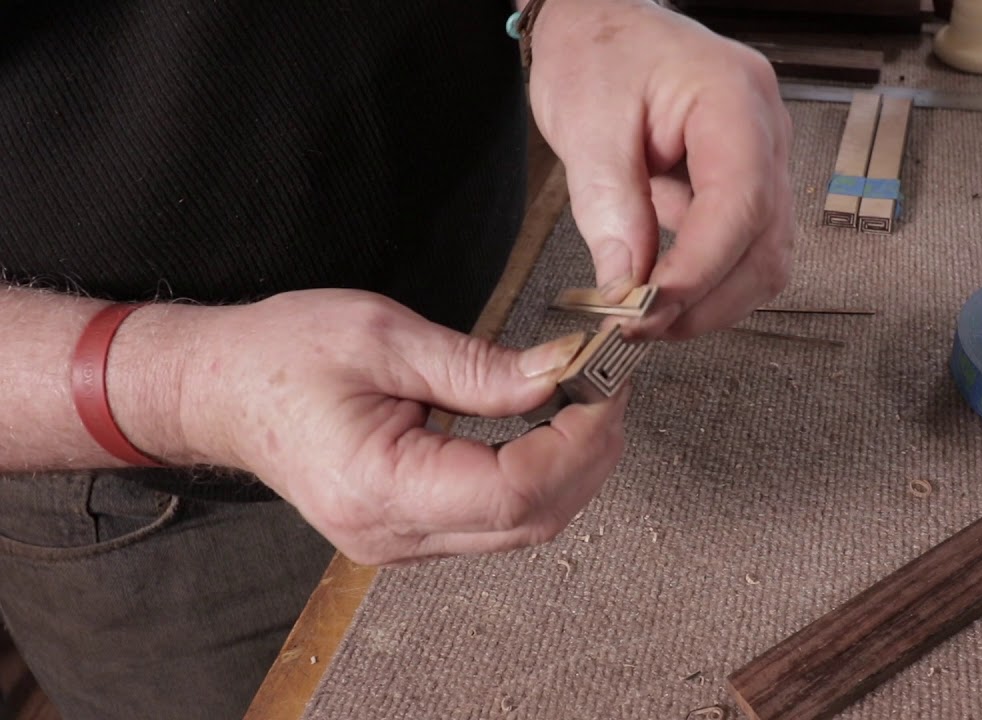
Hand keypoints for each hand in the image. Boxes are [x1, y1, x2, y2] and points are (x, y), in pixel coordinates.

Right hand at [178, 290, 627, 565]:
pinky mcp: (410, 530)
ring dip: (572, 468)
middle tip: (610, 385)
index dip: (576, 441)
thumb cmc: (281, 355)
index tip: (603, 384)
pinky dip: (539, 477)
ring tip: (588, 400)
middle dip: (589, 454)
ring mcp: (402, 541)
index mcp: (378, 486)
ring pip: (523, 528)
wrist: (219, 390)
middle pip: (531, 520)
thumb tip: (560, 373)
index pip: (514, 490)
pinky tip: (551, 428)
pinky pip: (497, 521)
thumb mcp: (382, 336)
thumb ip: (477, 366)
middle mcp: (393, 532)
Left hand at [527, 0, 794, 339]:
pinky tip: (661, 284)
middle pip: (766, 244)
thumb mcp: (586, 122)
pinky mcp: (746, 183)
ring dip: (711, 300)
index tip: (650, 311)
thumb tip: (625, 286)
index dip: (700, 270)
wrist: (602, 22)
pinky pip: (745, 248)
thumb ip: (609, 206)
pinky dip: (707, 280)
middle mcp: (765, 130)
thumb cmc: (598, 51)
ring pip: (764, 258)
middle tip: (642, 329)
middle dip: (708, 300)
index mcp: (733, 98)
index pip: (740, 203)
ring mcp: (764, 159)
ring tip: (649, 317)